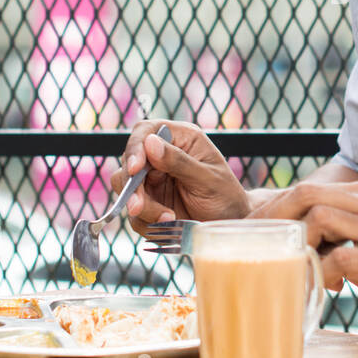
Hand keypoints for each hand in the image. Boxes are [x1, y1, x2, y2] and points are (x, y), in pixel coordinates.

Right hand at [108, 120, 249, 236]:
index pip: (145, 131)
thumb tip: (151, 142)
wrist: (230, 224)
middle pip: (129, 163)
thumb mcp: (208, 179)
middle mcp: (162, 156)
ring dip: (142, 208)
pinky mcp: (149, 202)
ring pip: (126, 190)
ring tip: (168, 220)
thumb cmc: (226, 196)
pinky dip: (148, 222)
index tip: (136, 168)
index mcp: (180, 138)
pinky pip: (135, 213)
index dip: (135, 148)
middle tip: (139, 207)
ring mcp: (152, 180)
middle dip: (132, 187)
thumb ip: (180, 162)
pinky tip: (169, 225)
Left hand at [247, 180, 357, 331]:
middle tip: (259, 247)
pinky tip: (325, 287)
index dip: (273, 210)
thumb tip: (283, 240)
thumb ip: (330, 231)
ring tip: (292, 267)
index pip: (305, 190)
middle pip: (307, 195)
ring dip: (298, 244)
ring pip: (320, 218)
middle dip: (276, 220)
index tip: (251, 234)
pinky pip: (338, 259)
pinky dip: (321, 274)